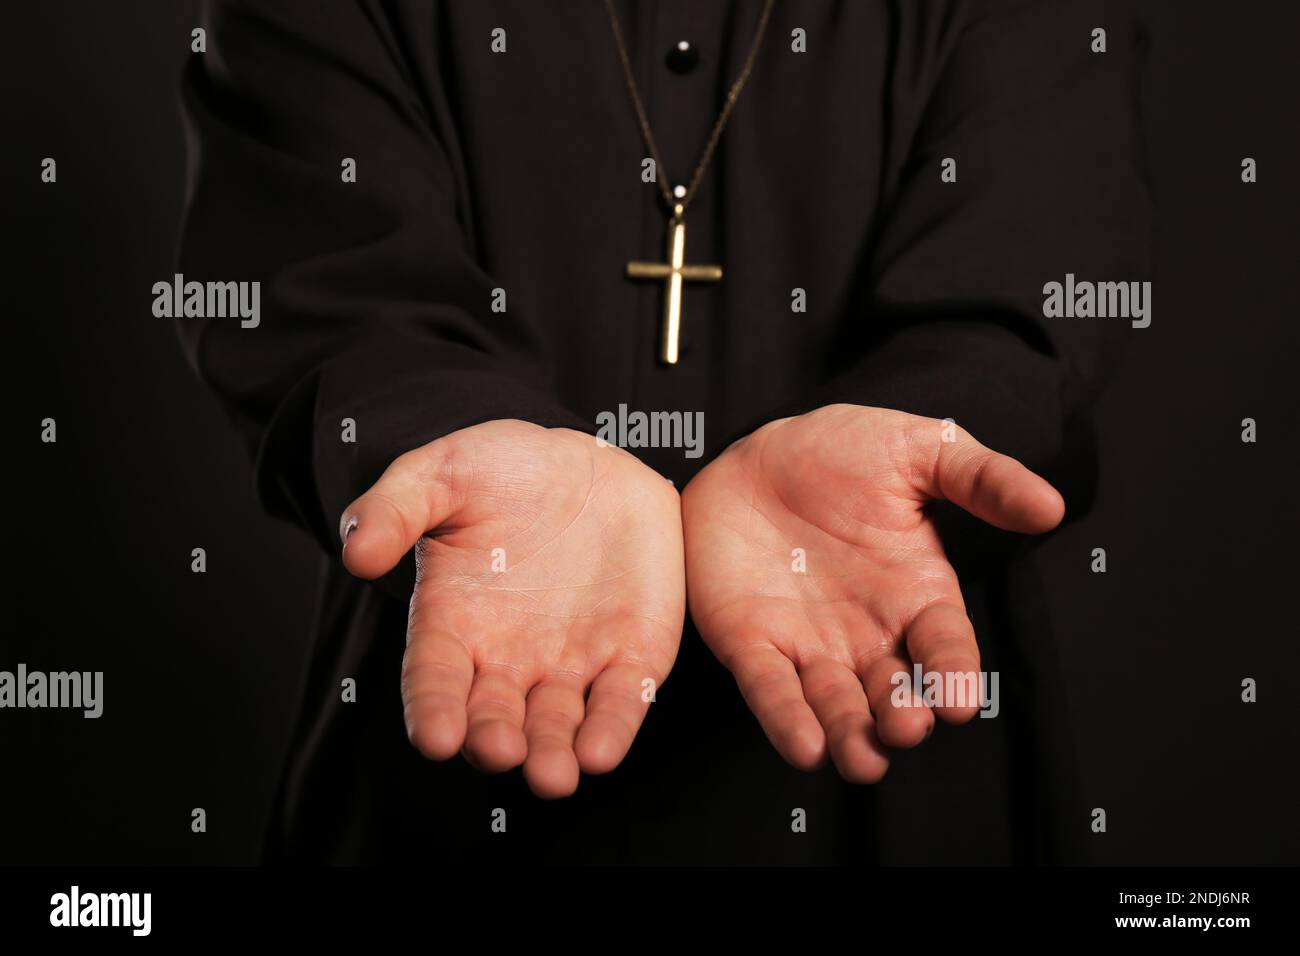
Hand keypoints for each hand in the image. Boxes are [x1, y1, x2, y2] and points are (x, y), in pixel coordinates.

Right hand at [339, 420, 683, 797]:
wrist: (588, 465)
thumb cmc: (503, 472)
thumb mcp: (442, 473)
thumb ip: (395, 507)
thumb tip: (356, 552)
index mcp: (454, 624)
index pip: (434, 679)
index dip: (432, 711)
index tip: (434, 738)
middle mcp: (508, 658)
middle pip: (493, 717)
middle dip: (494, 741)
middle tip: (498, 751)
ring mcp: (570, 663)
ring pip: (556, 725)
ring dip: (553, 754)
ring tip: (553, 775)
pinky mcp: (630, 656)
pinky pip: (621, 701)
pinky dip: (613, 728)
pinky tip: (601, 752)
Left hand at [680, 405, 1062, 782]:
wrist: (756, 452)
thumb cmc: (841, 453)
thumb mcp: (920, 451)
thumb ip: (983, 478)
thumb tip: (1051, 506)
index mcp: (916, 595)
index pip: (944, 645)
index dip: (953, 673)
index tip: (958, 700)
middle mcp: (868, 633)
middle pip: (893, 690)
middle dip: (902, 714)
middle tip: (907, 727)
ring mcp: (809, 644)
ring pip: (836, 705)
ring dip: (849, 735)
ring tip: (862, 759)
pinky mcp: (752, 644)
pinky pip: (770, 689)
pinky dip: (784, 719)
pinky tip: (803, 746)